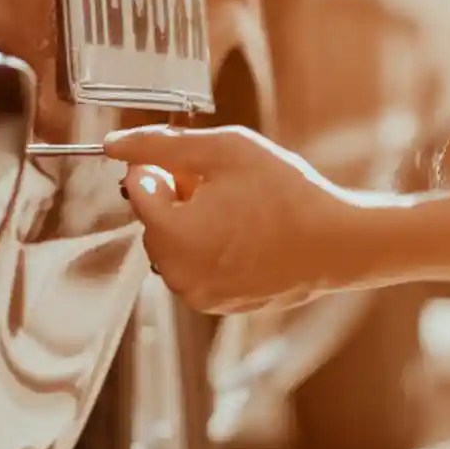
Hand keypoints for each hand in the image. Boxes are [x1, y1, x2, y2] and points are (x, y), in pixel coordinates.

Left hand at [105, 125, 348, 313]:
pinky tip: (243, 235)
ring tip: (236, 210)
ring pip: (171, 244)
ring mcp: (195, 294)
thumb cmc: (286, 193)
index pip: (136, 187)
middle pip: (151, 219)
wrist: (336, 244)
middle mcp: (175, 272)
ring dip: (190, 223)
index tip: (195, 162)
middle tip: (222, 184)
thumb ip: (162, 145)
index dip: (162, 167)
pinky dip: (207, 249)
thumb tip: (113, 144)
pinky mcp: (214, 305)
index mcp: (172, 233)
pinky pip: (192, 266)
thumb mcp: (225, 150)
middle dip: (175, 197)